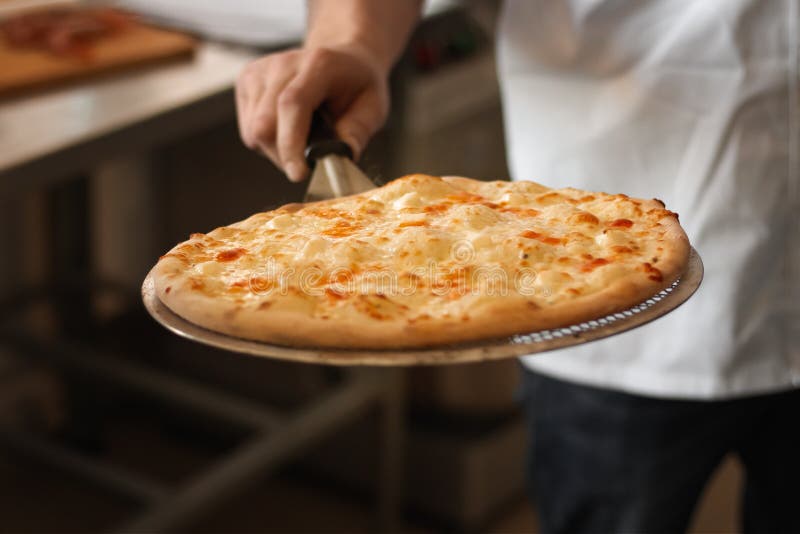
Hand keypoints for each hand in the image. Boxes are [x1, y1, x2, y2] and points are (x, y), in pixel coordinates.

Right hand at [236, 44, 389, 181]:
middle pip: (265, 124)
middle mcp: (283, 63)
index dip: (291, 143)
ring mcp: (261, 70)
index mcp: (319, 64)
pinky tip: (286, 130)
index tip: (298, 173)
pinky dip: (266, 142)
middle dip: (285, 156)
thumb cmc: (358, 86)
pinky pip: (248, 130)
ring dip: (275, 151)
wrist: (343, 59)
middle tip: (308, 163)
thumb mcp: (374, 107)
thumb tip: (344, 154)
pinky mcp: (247, 81)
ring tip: (301, 142)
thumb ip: (358, 130)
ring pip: (254, 132)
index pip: (292, 104)